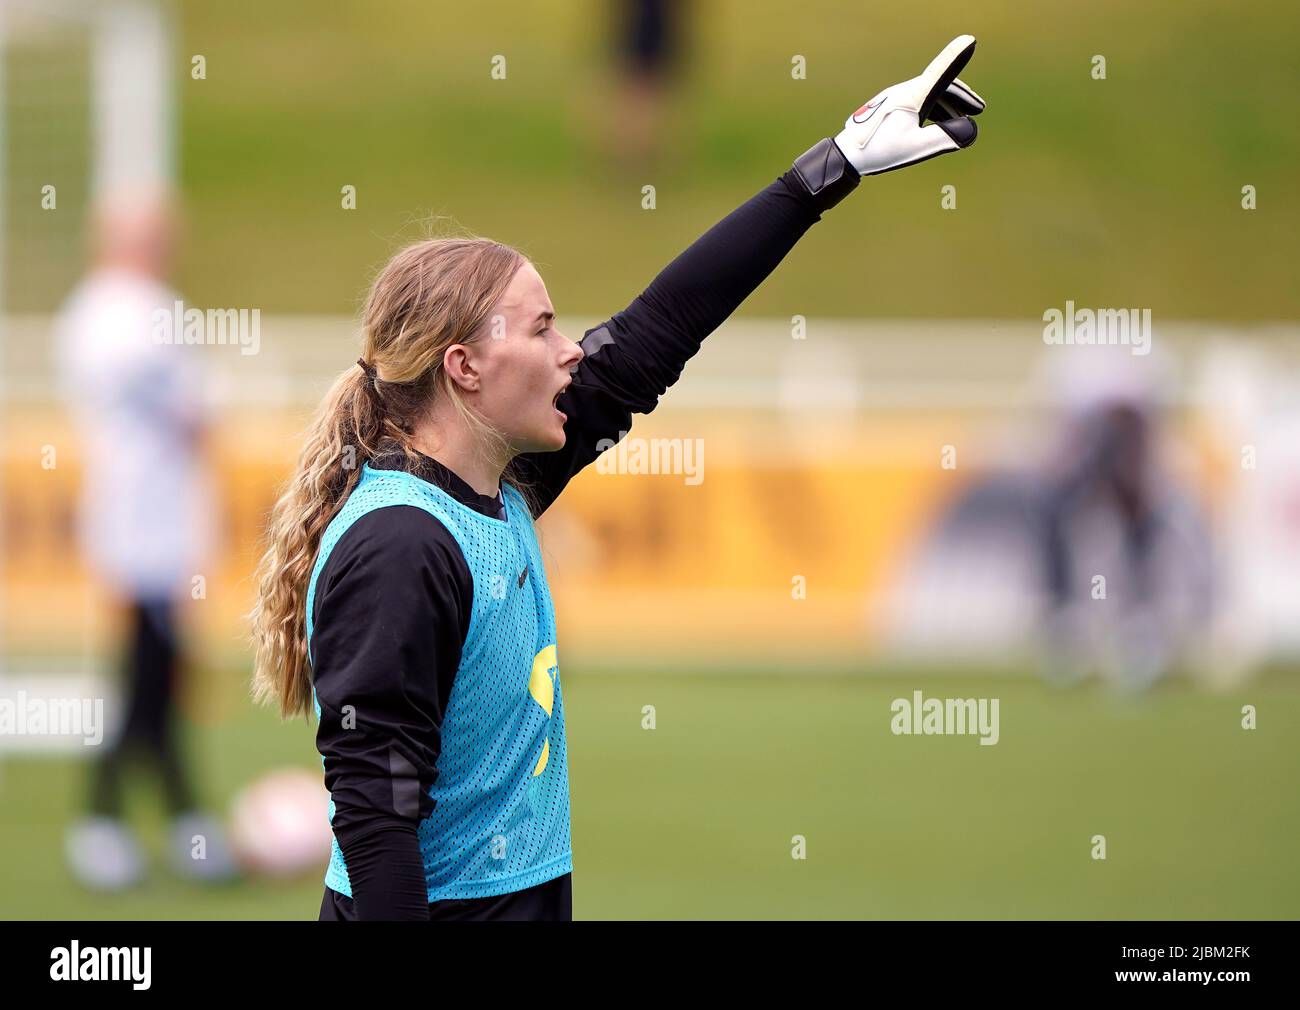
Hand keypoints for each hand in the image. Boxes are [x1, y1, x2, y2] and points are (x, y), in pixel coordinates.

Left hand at [833, 35, 984, 175]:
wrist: (848, 154)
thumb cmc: (880, 149)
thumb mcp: (916, 147)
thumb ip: (944, 137)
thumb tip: (971, 129)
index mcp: (912, 96)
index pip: (940, 71)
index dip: (956, 55)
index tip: (969, 39)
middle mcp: (905, 91)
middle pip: (940, 86)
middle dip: (963, 97)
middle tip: (980, 108)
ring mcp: (897, 97)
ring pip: (930, 95)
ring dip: (950, 105)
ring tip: (963, 119)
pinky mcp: (891, 106)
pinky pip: (919, 102)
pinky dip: (935, 110)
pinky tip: (939, 123)